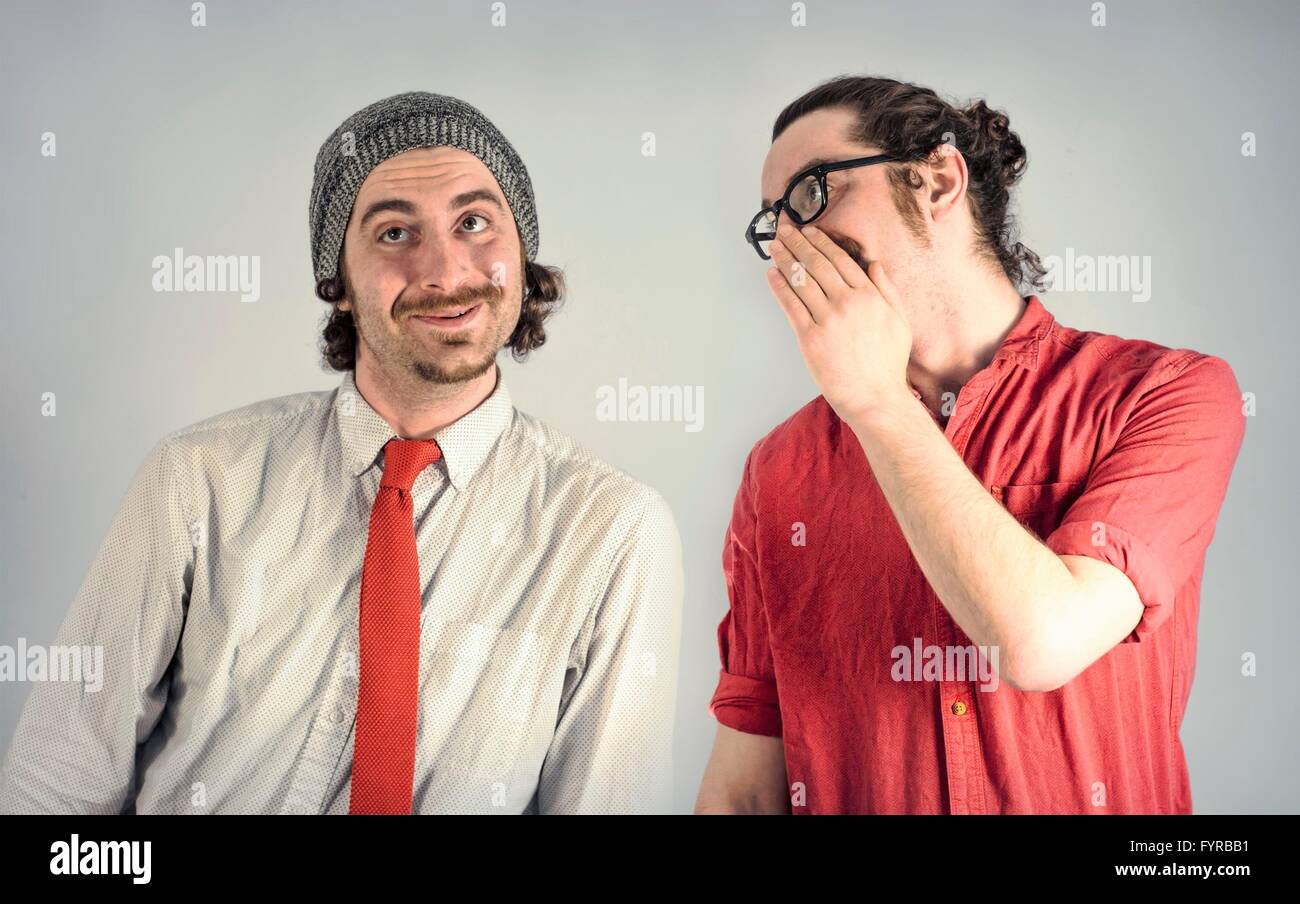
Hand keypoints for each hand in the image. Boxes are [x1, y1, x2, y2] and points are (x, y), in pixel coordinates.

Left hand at [766, 222, 912, 426]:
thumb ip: (887, 289)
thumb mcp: (899, 321)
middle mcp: (848, 302)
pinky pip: (791, 305)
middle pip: (817, 264)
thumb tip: (875, 264)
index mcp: (870, 295)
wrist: (875, 398)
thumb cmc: (888, 364)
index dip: (821, 242)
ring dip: (785, 259)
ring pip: (801, 280)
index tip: (809, 231)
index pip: (840, 259)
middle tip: (784, 229)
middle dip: (797, 242)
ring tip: (774, 246)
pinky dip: (780, 286)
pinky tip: (772, 274)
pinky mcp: (810, 337)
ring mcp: (827, 319)